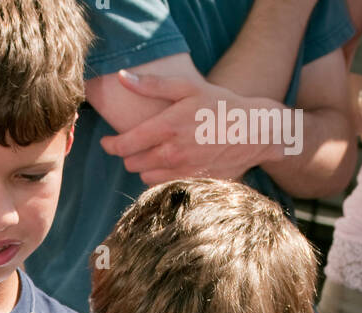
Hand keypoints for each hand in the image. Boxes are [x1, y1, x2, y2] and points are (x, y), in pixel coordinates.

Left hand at [100, 71, 267, 183]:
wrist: (254, 131)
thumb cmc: (220, 105)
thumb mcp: (188, 87)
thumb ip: (152, 85)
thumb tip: (121, 77)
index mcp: (166, 128)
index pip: (124, 145)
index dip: (111, 145)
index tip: (107, 142)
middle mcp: (171, 153)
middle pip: (132, 163)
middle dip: (129, 153)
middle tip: (136, 143)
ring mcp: (182, 172)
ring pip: (145, 177)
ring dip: (144, 166)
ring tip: (154, 152)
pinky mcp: (191, 184)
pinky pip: (163, 186)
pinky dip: (160, 177)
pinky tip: (169, 164)